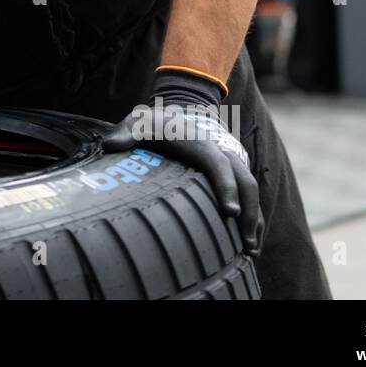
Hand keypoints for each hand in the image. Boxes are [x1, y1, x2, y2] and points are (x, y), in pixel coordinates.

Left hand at [101, 69, 264, 255]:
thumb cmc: (154, 124)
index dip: (226, 187)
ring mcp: (230, 165)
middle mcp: (222, 154)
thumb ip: (125, 133)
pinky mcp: (231, 175)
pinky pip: (248, 196)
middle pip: (245, 182)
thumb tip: (110, 145)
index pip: (219, 165)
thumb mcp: (138, 123)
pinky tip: (249, 244)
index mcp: (201, 144)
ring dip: (255, 220)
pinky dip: (253, 218)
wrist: (175, 114)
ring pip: (251, 191)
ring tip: (251, 252)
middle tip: (246, 244)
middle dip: (250, 212)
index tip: (230, 212)